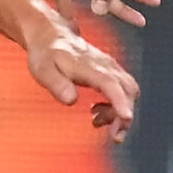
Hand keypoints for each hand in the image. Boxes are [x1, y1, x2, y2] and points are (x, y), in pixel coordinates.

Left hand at [28, 26, 137, 142]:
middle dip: (125, 115)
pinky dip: (116, 105)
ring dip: (120, 112)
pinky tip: (97, 112)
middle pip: (128, 91)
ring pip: (129, 92)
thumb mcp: (43, 70)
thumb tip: (70, 100)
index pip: (112, 84)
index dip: (120, 102)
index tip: (126, 118)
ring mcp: (110, 67)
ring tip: (96, 121)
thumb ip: (57, 84)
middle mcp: (106, 66)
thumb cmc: (46, 54)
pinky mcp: (110, 71)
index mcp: (91, 66)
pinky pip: (123, 90)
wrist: (51, 36)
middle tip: (114, 136)